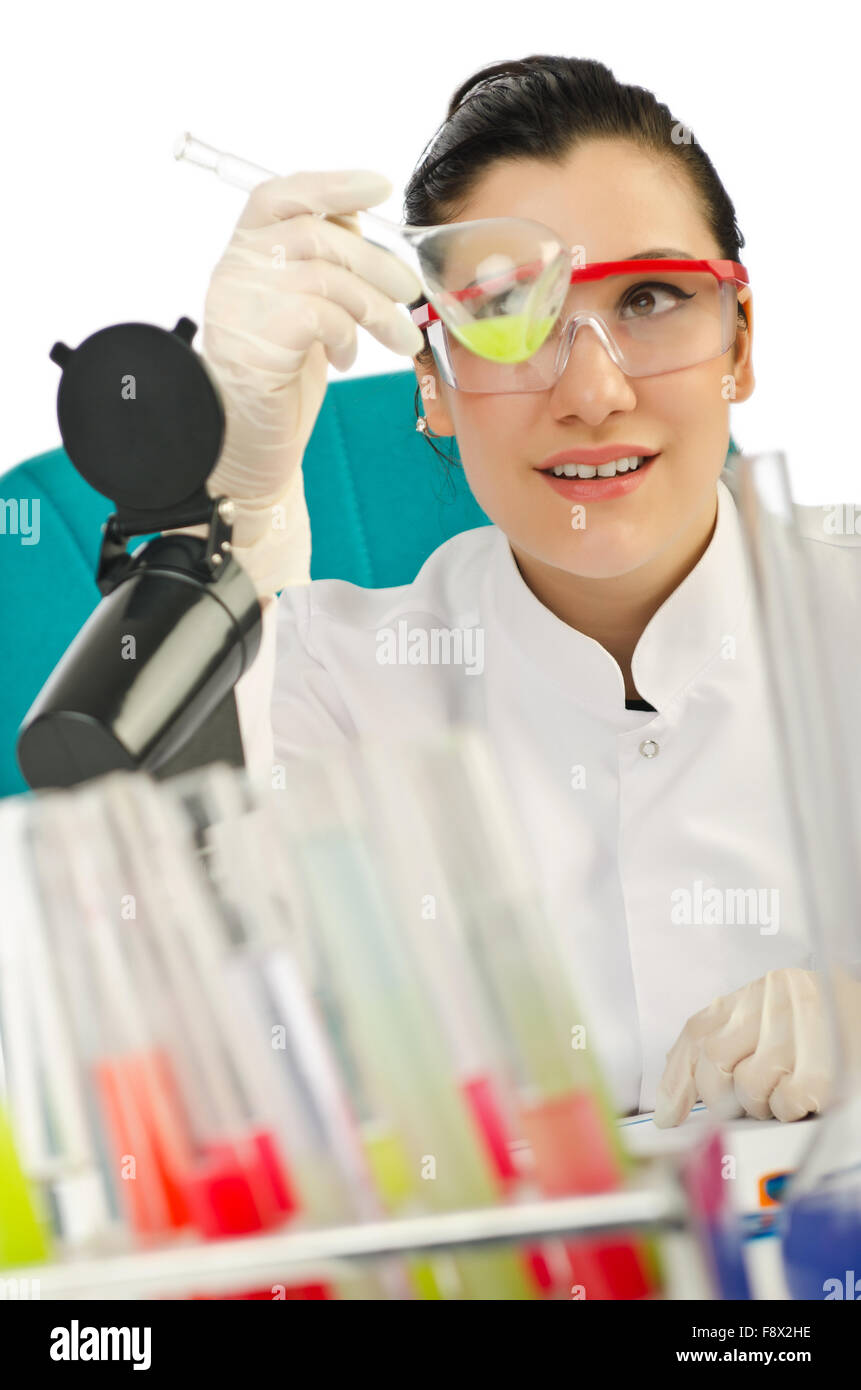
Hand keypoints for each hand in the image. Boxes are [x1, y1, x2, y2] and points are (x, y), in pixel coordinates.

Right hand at [201, 168, 423, 561]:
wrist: (245, 443)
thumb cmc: (279, 377)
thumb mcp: (302, 309)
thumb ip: (320, 265)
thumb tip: (363, 227)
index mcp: (244, 253)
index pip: (280, 195)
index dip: (332, 183)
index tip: (380, 186)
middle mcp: (236, 270)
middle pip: (316, 233)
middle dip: (377, 261)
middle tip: (411, 291)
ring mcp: (242, 304)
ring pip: (328, 276)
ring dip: (379, 307)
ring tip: (401, 337)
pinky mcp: (258, 342)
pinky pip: (324, 317)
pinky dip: (349, 338)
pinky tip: (347, 360)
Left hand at [654, 967, 860, 1126]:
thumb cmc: (824, 1028)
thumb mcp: (770, 1023)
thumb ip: (727, 1045)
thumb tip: (674, 1102)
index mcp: (756, 992)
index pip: (699, 1032)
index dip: (677, 1080)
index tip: (669, 1115)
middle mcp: (774, 998)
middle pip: (714, 1060)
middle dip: (721, 1097)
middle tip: (744, 1105)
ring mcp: (800, 1028)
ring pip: (748, 1086)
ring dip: (761, 1105)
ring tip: (783, 1095)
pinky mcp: (825, 1065)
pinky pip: (786, 1102)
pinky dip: (791, 1110)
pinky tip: (804, 1098)